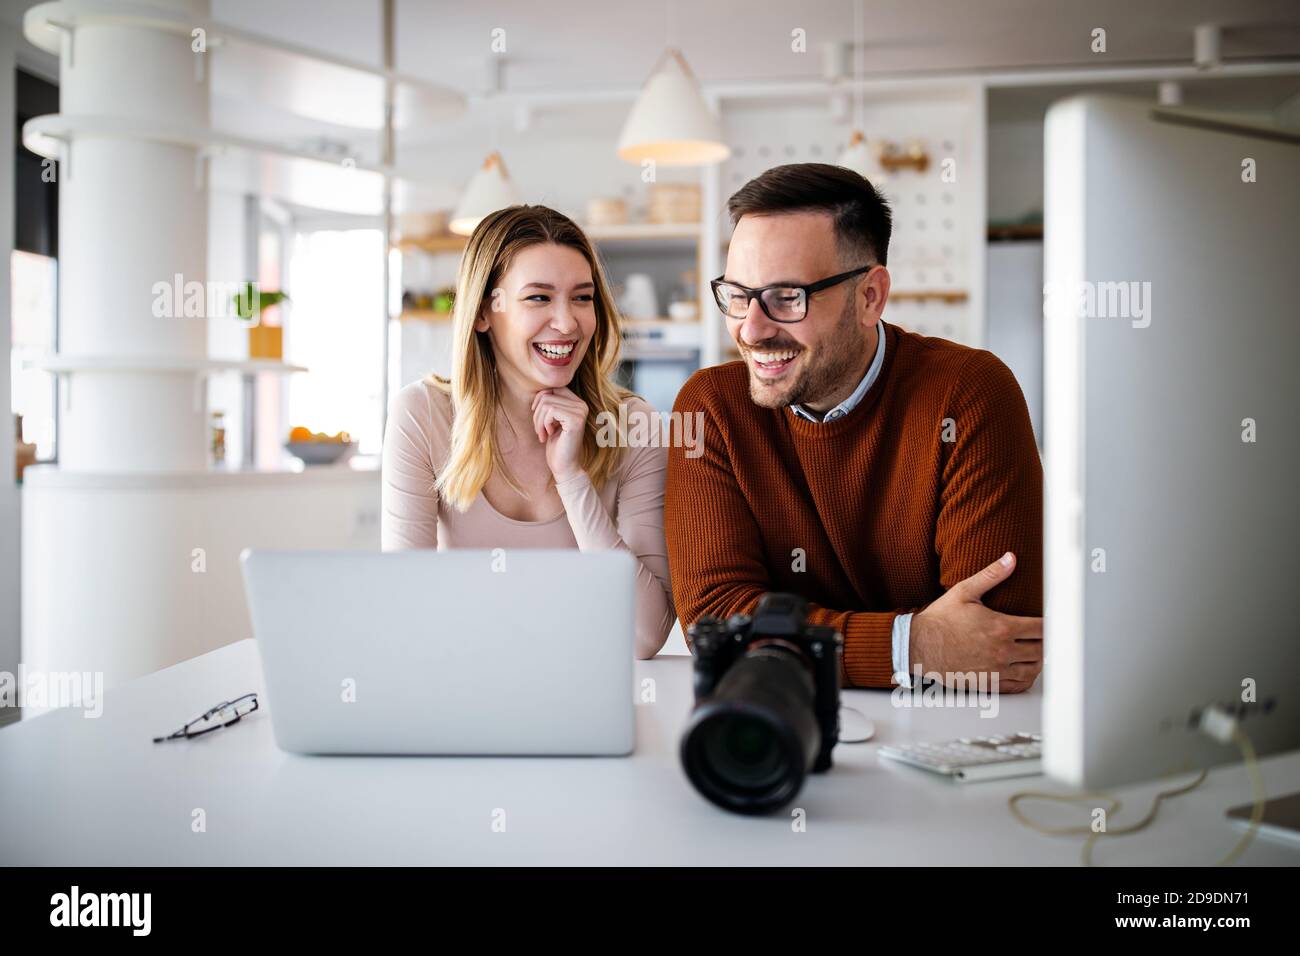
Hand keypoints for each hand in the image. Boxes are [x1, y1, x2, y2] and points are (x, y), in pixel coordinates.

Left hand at [531, 386, 587, 482]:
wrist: (564, 466)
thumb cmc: (556, 444)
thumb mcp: (551, 420)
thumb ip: (549, 403)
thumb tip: (540, 391)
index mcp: (577, 403)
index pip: (553, 388)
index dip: (540, 400)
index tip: (538, 418)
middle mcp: (582, 405)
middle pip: (547, 394)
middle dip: (537, 413)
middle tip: (539, 429)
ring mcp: (580, 411)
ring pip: (546, 403)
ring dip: (538, 421)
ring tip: (542, 433)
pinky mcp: (576, 420)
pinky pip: (551, 410)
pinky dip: (543, 423)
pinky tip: (548, 434)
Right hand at [909, 552, 1042, 692]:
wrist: (919, 646)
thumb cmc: (940, 620)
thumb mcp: (964, 591)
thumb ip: (991, 575)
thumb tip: (1010, 559)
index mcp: (1001, 627)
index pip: (1041, 628)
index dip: (1049, 623)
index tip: (1047, 620)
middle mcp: (1002, 651)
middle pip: (1041, 650)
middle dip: (1045, 642)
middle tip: (1042, 636)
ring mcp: (996, 669)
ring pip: (1033, 669)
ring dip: (1038, 661)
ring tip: (1035, 652)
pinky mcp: (988, 682)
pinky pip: (1018, 685)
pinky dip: (1026, 679)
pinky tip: (1024, 670)